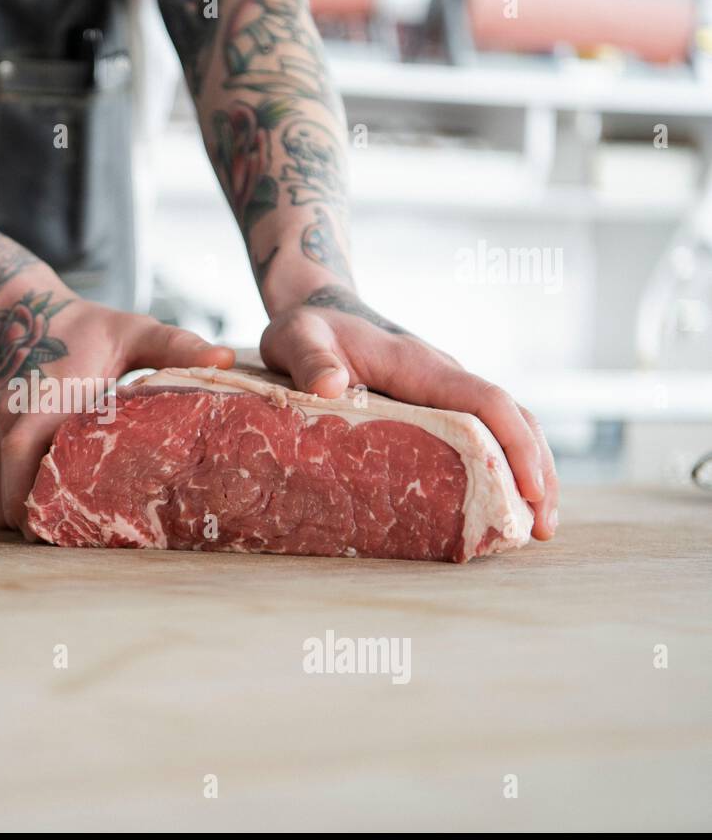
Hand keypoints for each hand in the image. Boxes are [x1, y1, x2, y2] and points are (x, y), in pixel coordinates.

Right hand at [0, 279, 234, 531]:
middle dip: (38, 522)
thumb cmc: (78, 322)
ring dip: (23, 509)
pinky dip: (15, 492)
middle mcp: (9, 425)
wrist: (10, 303)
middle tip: (80, 534)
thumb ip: (176, 346)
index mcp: (44, 408)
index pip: (26, 473)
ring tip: (64, 520)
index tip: (78, 531)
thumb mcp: (131, 329)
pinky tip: (48, 492)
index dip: (45, 510)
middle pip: (7, 500)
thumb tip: (227, 359)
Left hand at [259, 284, 558, 540]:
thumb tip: (329, 386)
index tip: (530, 489)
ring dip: (527, 473)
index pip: (487, 401)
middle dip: (536, 471)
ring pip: (504, 428)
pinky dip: (500, 468)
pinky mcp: (433, 407)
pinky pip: (480, 435)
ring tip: (534, 529)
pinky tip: (498, 504)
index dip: (515, 444)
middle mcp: (443, 378)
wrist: (316, 309)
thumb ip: (309, 359)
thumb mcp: (296, 337)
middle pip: (513, 419)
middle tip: (543, 530)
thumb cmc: (308, 328)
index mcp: (419, 367)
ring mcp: (443, 393)